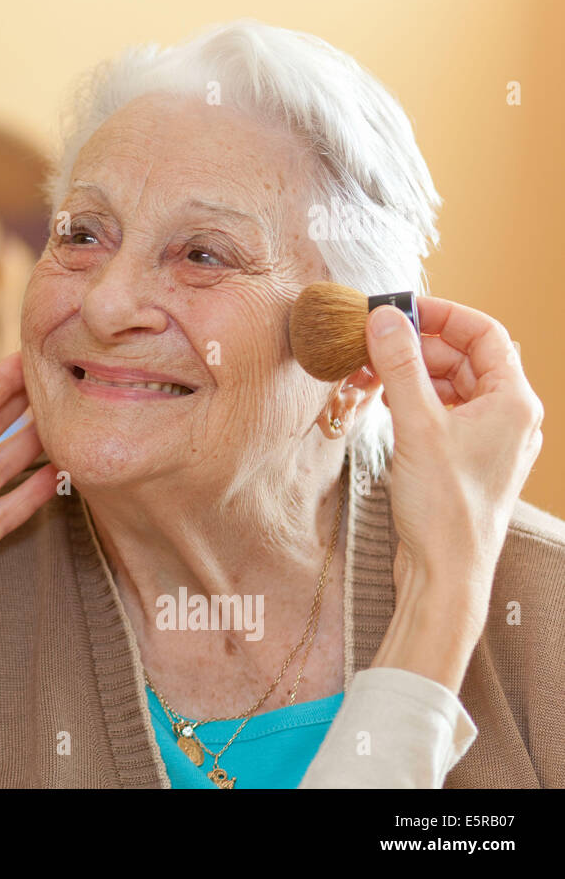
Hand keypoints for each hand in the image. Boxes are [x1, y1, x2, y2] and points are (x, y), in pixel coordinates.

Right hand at [363, 297, 542, 689]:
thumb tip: (384, 318)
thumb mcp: (416, 426)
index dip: (441, 315)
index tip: (399, 310)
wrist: (446, 573)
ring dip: (411, 374)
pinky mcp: (467, 458)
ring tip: (369, 374)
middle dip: (417, 347)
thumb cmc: (444, 507)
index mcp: (513, 401)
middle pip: (465, 357)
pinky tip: (384, 402)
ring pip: (451, 385)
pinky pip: (443, 412)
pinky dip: (414, 400)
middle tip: (371, 344)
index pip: (485, 333)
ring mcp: (490, 439)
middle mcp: (510, 416)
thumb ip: (399, 366)